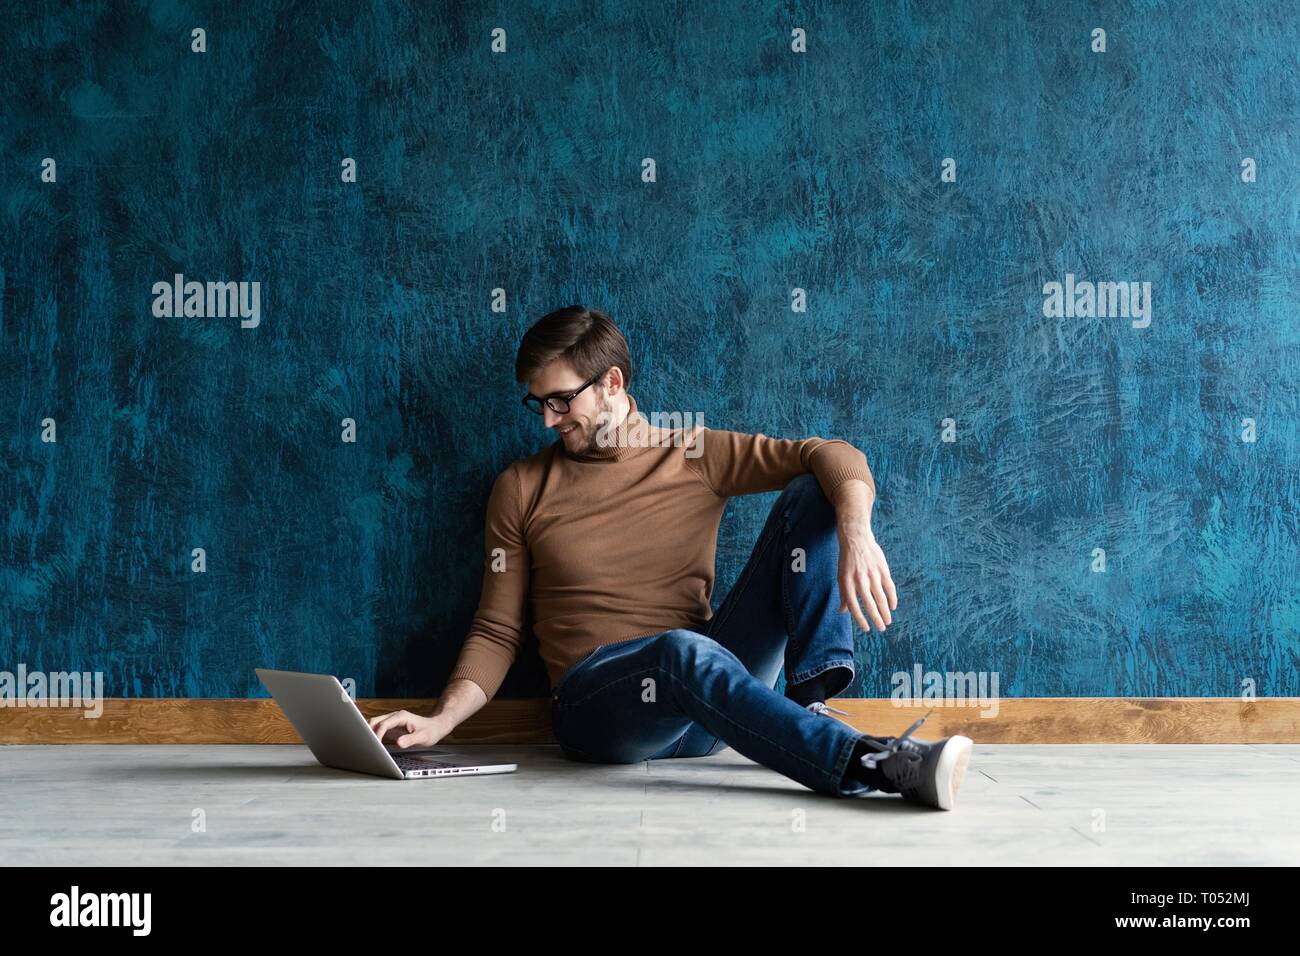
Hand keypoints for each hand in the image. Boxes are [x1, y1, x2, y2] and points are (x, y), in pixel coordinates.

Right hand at [367, 709, 445, 748]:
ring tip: (365, 746)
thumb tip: (398, 743)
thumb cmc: (431, 731)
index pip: (383, 724)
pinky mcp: (391, 727)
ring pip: (374, 724)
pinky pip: (377, 729)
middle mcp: (394, 717)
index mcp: (401, 717)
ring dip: (368, 733)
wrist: (435, 727)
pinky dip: (372, 735)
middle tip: (365, 746)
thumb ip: (410, 740)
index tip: (374, 745)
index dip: (377, 734)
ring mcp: (392, 721)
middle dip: (368, 732)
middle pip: (375, 721)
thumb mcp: (423, 737)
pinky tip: (371, 745)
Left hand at [836, 516, 897, 632]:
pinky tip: (893, 606)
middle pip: (870, 604)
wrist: (856, 539)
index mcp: (847, 583)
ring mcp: (872, 575)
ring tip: (888, 621)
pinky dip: (892, 598)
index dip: (860, 619)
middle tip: (881, 629)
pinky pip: (889, 587)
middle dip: (876, 619)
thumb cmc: (847, 560)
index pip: (854, 606)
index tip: (866, 629)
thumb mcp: (841, 576)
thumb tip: (843, 612)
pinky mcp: (882, 570)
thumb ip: (844, 595)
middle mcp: (860, 580)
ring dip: (885, 611)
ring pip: (881, 598)